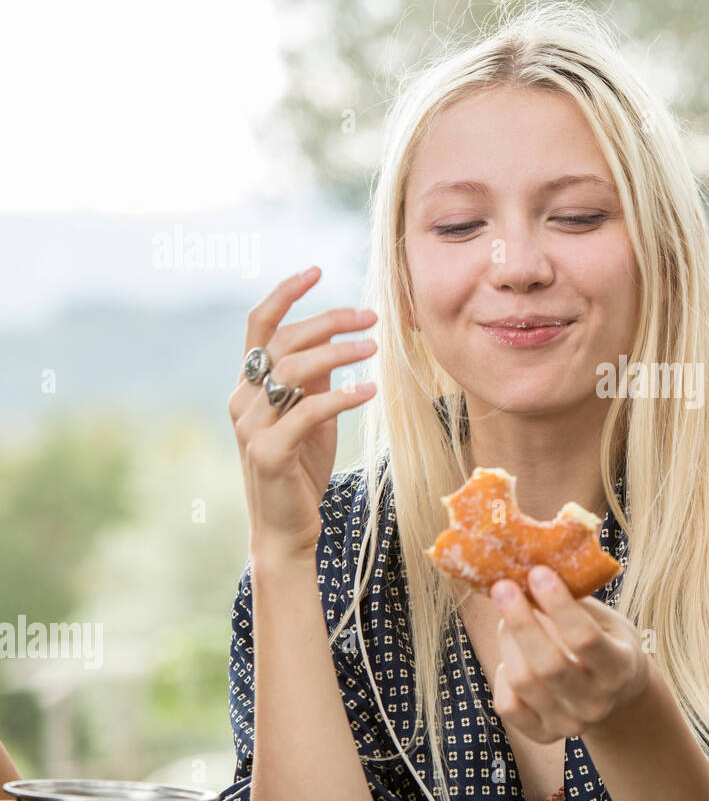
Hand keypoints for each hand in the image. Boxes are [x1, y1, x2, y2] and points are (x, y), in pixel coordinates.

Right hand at [229, 266, 379, 558]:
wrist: (287, 529)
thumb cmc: (301, 470)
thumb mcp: (312, 417)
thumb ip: (314, 380)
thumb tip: (335, 342)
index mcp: (248, 386)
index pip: (258, 325)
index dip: (285, 293)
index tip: (317, 270)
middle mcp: (242, 400)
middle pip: (283, 341)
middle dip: (329, 321)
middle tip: (371, 318)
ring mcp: (251, 427)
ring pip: (293, 370)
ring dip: (338, 353)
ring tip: (374, 348)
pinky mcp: (269, 453)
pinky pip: (307, 412)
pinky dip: (342, 396)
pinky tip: (369, 390)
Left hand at [489, 566, 649, 743]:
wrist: (617, 695)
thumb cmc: (609, 644)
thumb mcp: (607, 621)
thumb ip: (576, 602)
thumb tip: (533, 568)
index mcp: (619, 670)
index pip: (584, 639)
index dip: (558, 604)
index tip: (538, 573)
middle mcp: (596, 703)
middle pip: (548, 664)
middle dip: (521, 620)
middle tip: (503, 587)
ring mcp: (569, 724)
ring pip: (523, 682)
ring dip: (508, 640)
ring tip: (507, 615)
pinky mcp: (544, 735)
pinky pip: (508, 706)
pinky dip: (502, 675)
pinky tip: (512, 656)